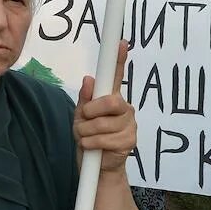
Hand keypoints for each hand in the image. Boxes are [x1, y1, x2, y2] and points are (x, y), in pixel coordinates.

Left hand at [75, 40, 136, 171]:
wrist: (98, 166)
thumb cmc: (89, 136)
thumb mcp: (80, 116)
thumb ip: (84, 99)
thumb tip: (89, 79)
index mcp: (112, 98)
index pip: (116, 76)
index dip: (118, 59)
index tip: (121, 42)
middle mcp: (125, 108)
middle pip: (110, 101)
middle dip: (90, 112)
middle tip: (84, 120)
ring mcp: (129, 125)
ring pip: (101, 123)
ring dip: (85, 132)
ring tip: (85, 137)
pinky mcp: (130, 141)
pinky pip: (103, 139)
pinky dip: (90, 143)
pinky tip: (91, 146)